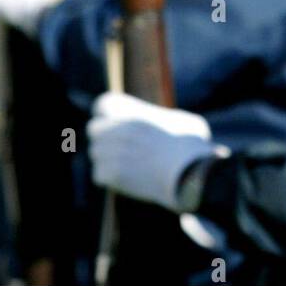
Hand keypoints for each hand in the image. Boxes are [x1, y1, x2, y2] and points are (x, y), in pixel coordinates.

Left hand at [87, 92, 227, 211]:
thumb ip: (165, 120)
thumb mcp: (184, 121)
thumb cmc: (192, 147)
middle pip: (94, 129)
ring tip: (127, 166)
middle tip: (119, 148)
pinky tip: (128, 180)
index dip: (107, 114)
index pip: (102, 104)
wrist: (190, 173)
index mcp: (134, 112)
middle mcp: (118, 129)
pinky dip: (110, 179)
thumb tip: (166, 125)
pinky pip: (99, 175)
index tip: (114, 121)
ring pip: (96, 154)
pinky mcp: (112, 174)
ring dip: (107, 159)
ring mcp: (112, 151)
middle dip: (103, 138)